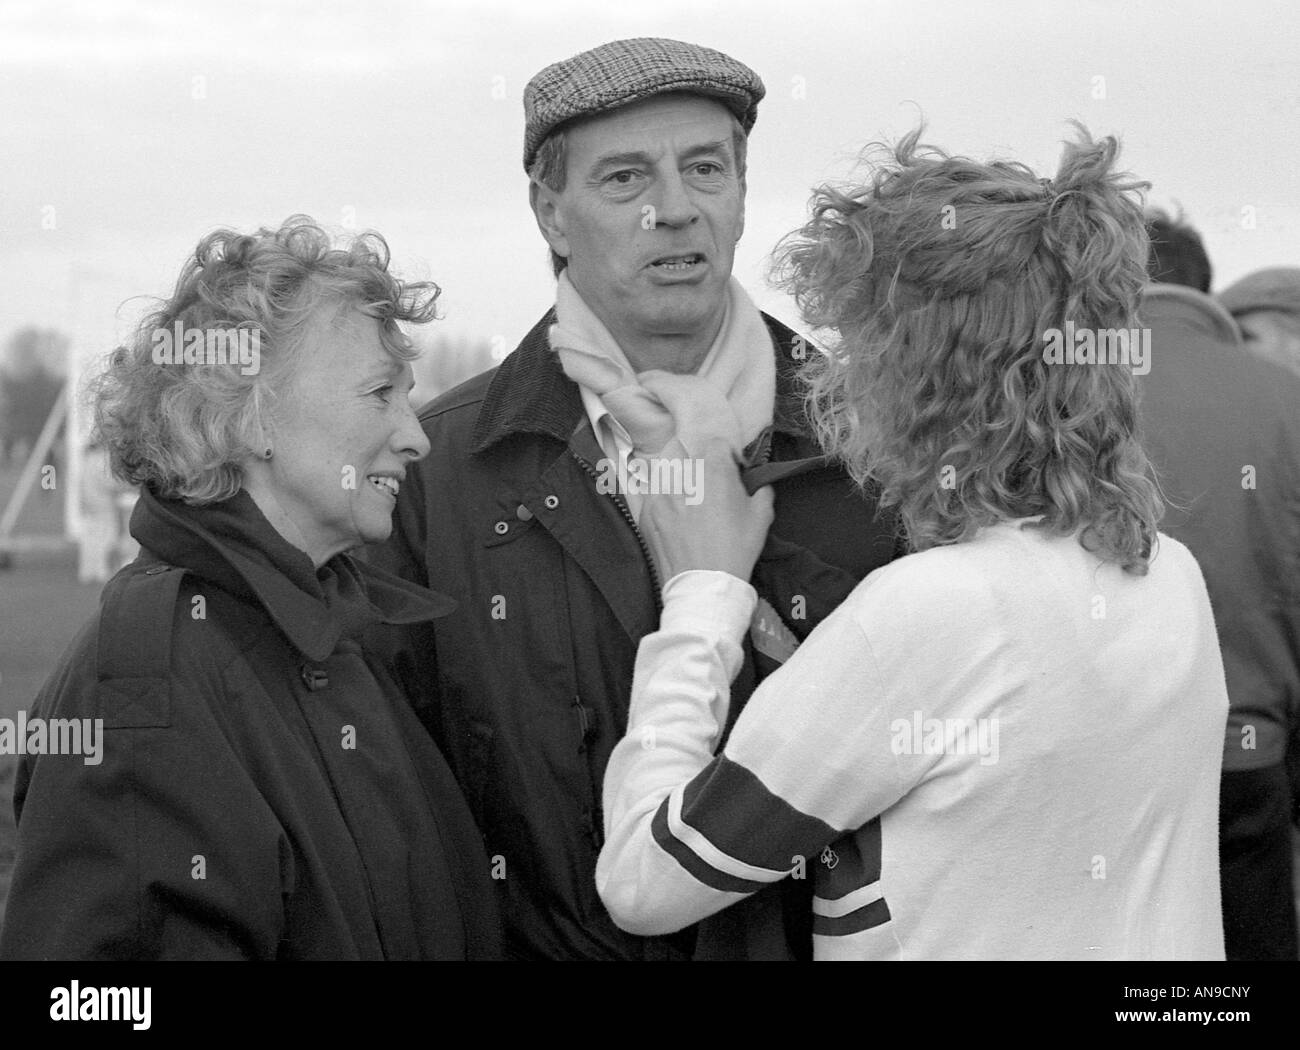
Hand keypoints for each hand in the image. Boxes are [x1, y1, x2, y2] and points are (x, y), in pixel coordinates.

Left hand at [637, 437, 774, 583]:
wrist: (704, 585)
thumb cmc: (736, 549)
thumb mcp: (762, 517)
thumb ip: (762, 491)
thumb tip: (758, 484)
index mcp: (713, 470)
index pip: (716, 443)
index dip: (727, 456)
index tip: (732, 472)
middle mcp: (683, 476)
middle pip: (686, 453)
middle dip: (697, 463)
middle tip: (707, 485)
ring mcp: (660, 493)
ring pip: (664, 471)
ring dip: (676, 478)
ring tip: (686, 497)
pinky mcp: (646, 513)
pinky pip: (652, 495)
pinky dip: (662, 500)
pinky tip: (673, 517)